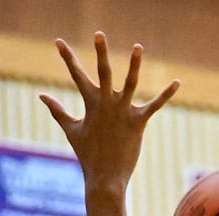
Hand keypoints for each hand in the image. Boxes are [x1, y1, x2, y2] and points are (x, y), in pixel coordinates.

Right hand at [40, 32, 179, 194]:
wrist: (104, 178)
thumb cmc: (87, 154)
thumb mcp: (71, 130)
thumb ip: (58, 111)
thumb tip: (41, 95)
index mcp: (90, 104)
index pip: (76, 76)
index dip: (67, 58)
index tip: (59, 42)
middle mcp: (106, 105)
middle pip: (103, 73)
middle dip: (100, 53)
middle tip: (99, 34)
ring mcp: (122, 113)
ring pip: (129, 83)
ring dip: (134, 65)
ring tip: (138, 47)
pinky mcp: (138, 123)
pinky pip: (154, 106)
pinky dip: (166, 95)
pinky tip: (177, 82)